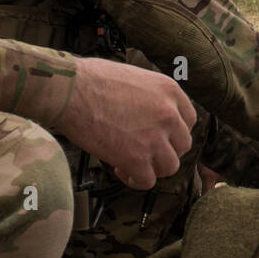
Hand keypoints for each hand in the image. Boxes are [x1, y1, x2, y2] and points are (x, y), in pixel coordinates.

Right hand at [56, 57, 194, 190]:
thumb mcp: (135, 76)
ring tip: (132, 162)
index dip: (174, 132)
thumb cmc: (91, 79)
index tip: (161, 136)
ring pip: (170, 167)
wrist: (70, 91)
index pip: (188, 120)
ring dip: (152, 168)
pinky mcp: (136, 159)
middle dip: (164, 151)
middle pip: (182, 145)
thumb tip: (148, 111)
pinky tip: (121, 169)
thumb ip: (151, 96)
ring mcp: (154, 138)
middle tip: (144, 150)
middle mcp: (168, 114)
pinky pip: (147, 181)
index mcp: (170, 91)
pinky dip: (135, 180)